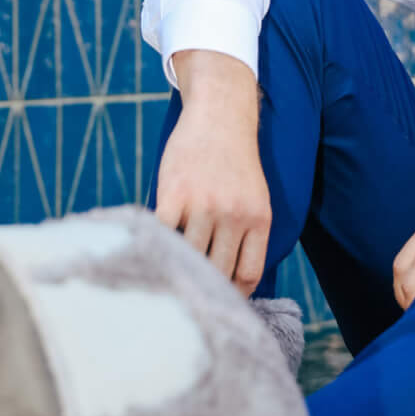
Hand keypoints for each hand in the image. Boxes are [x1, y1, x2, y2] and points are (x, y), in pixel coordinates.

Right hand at [154, 52, 271, 297]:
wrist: (220, 115)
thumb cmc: (236, 162)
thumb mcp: (256, 197)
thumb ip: (248, 234)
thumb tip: (234, 282)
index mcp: (259, 219)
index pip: (249, 275)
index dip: (234, 295)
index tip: (220, 300)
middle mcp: (234, 215)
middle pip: (217, 271)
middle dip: (205, 287)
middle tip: (191, 296)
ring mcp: (203, 205)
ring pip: (189, 257)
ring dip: (179, 267)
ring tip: (170, 275)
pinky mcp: (174, 194)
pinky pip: (163, 235)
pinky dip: (158, 245)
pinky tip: (155, 249)